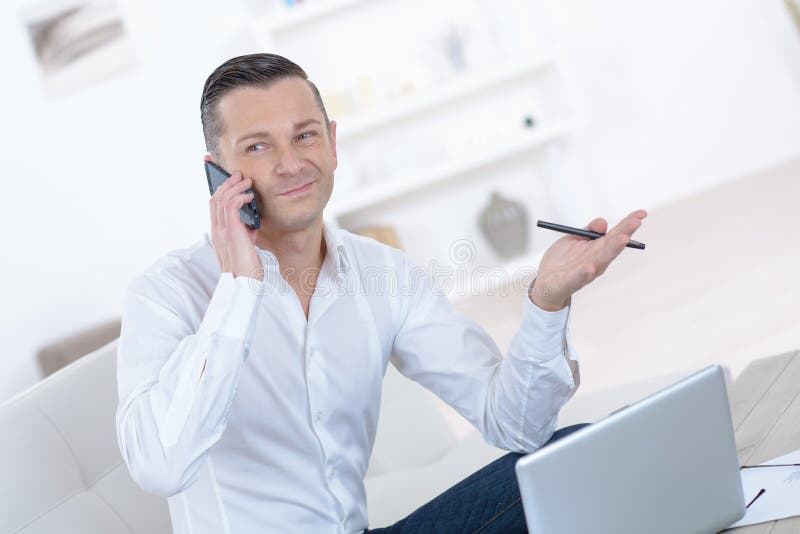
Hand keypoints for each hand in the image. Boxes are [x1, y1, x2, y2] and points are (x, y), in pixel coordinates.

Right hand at [206, 155, 262, 280]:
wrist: (244, 285)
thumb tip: (252, 222)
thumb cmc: (246, 269)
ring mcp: (222, 231)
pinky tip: (249, 197)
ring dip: (234, 186)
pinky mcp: (231, 232)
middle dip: (226, 183)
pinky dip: (240, 197)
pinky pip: (230, 206)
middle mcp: (217, 230)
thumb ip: (245, 232)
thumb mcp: (245, 246)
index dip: (218, 189)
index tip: (223, 176)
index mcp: (218, 233)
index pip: (213, 205)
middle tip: (239, 175)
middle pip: (215, 198)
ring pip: (221, 198)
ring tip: (246, 181)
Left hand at [530, 209, 647, 310]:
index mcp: (598, 249)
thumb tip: (602, 222)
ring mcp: (586, 271)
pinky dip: (585, 272)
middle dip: (624, 233)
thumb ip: (588, 230)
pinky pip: (579, 277)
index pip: (617, 235)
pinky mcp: (571, 281)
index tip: (642, 213)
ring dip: (612, 249)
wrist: (546, 282)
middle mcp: (596, 260)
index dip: (628, 224)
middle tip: (635, 221)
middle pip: (612, 246)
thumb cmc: (562, 260)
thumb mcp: (574, 239)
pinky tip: (590, 267)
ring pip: (601, 260)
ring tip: (622, 238)